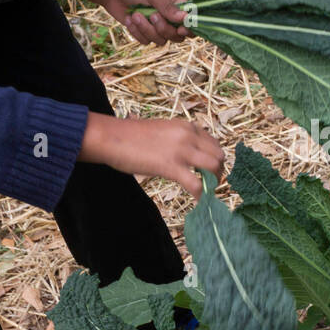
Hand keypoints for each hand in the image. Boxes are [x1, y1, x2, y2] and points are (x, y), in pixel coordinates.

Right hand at [80, 112, 222, 199]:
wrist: (110, 137)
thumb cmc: (130, 136)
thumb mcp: (163, 131)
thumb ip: (178, 140)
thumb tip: (187, 155)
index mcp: (187, 126)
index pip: (214, 143)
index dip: (216, 160)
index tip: (211, 172)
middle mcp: (189, 135)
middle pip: (219, 156)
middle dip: (219, 172)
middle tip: (211, 184)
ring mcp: (181, 150)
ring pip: (214, 168)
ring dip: (214, 183)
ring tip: (207, 193)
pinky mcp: (171, 166)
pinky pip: (196, 184)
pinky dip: (202, 195)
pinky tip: (198, 202)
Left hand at [104, 0, 190, 46]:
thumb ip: (168, 7)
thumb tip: (185, 18)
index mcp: (177, 5)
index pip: (192, 21)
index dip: (190, 28)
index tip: (181, 28)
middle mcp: (170, 18)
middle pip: (177, 36)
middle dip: (163, 29)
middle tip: (152, 16)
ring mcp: (157, 27)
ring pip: (160, 40)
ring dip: (146, 29)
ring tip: (135, 15)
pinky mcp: (144, 33)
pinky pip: (145, 41)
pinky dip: (136, 31)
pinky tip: (129, 19)